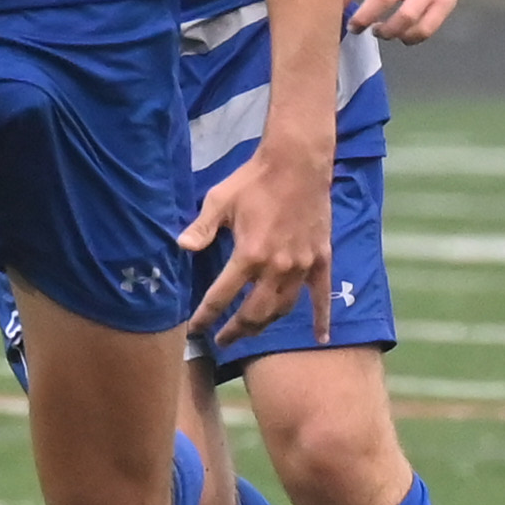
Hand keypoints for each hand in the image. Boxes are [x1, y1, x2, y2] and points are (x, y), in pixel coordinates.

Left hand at [184, 136, 332, 347]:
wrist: (297, 163)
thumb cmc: (254, 180)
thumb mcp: (219, 200)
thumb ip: (201, 228)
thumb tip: (181, 247)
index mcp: (248, 255)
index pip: (221, 298)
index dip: (206, 317)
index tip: (196, 329)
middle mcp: (276, 268)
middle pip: (253, 313)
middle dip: (235, 331)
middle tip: (222, 341)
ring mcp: (301, 266)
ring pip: (282, 309)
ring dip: (265, 325)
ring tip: (251, 332)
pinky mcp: (320, 260)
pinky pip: (322, 296)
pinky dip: (322, 319)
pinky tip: (321, 338)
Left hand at [343, 0, 467, 41]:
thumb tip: (332, 7)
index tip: (331, 10)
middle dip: (364, 17)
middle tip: (354, 27)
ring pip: (406, 17)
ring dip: (388, 31)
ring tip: (379, 31)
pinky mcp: (445, 3)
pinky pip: (425, 29)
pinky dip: (409, 38)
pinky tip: (402, 35)